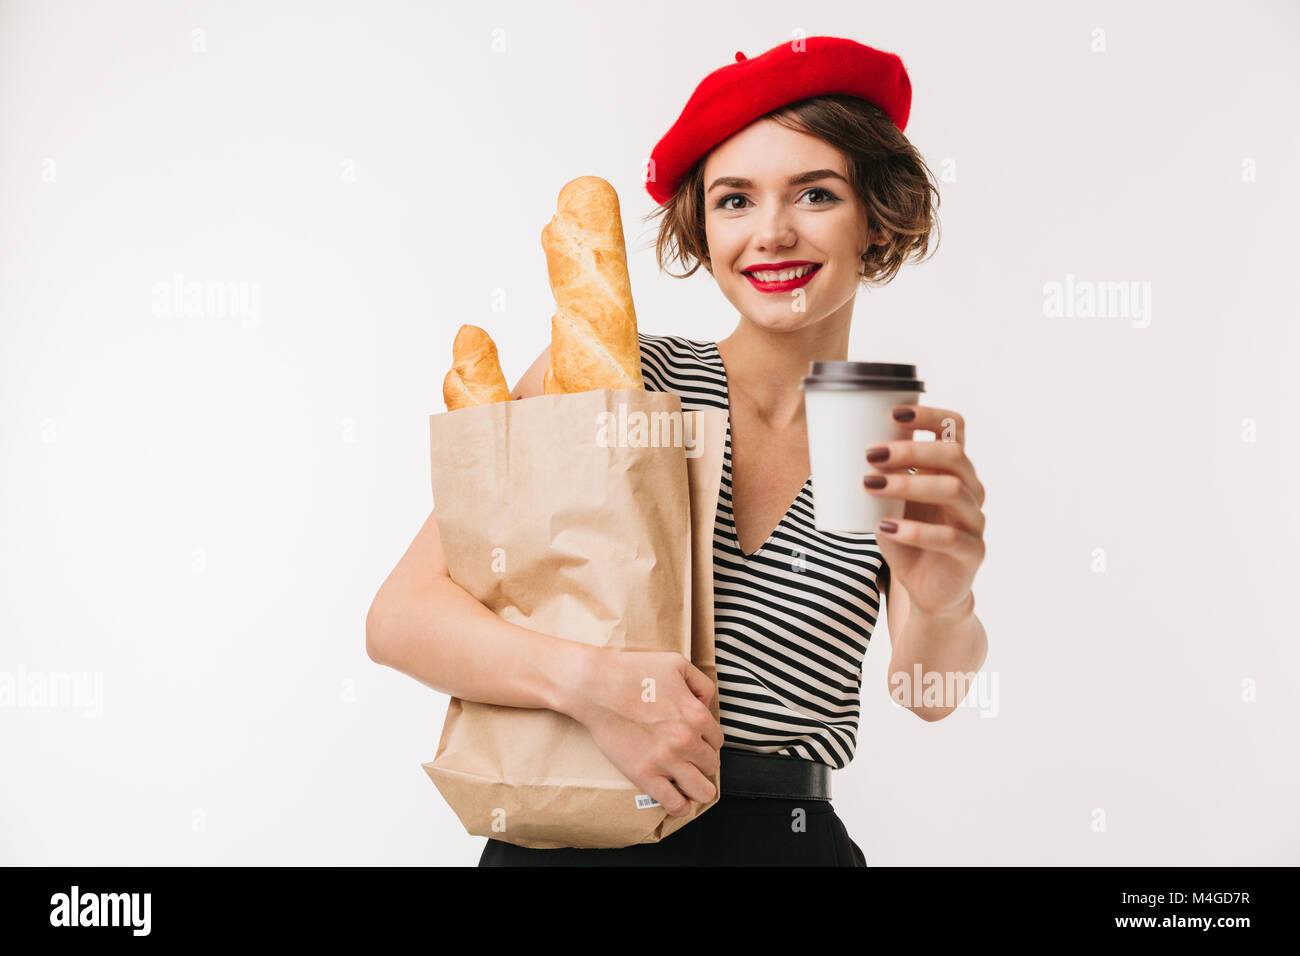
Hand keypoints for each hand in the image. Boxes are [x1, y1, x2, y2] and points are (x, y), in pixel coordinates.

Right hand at [568, 647, 722, 816]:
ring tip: (687, 781)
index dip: (707, 740)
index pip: (717, 740)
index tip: (694, 740)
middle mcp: (686, 741)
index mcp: (696, 715)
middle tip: (687, 757)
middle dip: (702, 762)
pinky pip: (675, 805)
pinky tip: (676, 797)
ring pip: (702, 791)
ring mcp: (666, 761)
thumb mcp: (676, 663)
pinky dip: (680, 805)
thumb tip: (707, 706)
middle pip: (712, 765)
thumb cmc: (632, 672)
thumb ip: (701, 683)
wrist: (595, 686)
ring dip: (698, 787)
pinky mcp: (644, 776)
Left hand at [864, 404, 986, 616]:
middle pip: (953, 455)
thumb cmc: (907, 538)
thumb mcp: (889, 504)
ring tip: (870, 485)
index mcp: (953, 470)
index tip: (895, 413)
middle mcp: (970, 490)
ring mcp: (974, 521)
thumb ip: (878, 479)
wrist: (929, 591)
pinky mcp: (972, 553)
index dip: (930, 415)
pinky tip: (886, 528)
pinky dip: (914, 531)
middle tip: (871, 454)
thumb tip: (836, 450)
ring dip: (907, 484)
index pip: (955, 428)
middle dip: (910, 451)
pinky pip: (949, 538)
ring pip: (952, 490)